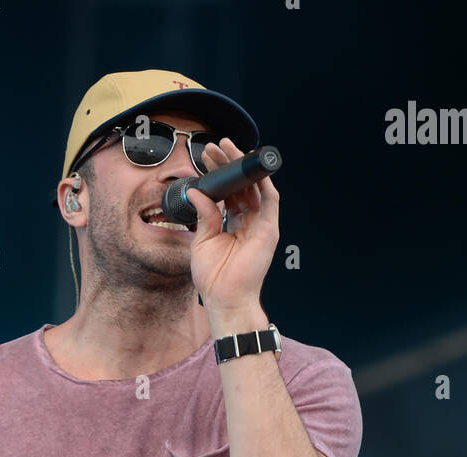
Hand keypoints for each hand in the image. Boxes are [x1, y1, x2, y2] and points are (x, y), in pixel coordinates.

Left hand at [185, 136, 279, 314]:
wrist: (225, 299)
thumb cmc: (214, 278)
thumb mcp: (202, 241)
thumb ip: (204, 215)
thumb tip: (195, 191)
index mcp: (235, 226)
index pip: (229, 193)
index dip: (219, 175)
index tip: (206, 159)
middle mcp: (251, 223)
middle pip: (242, 187)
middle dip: (229, 165)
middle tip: (215, 147)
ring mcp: (261, 225)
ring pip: (255, 188)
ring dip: (242, 167)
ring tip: (227, 148)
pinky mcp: (269, 230)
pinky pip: (270, 200)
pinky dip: (262, 182)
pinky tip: (251, 167)